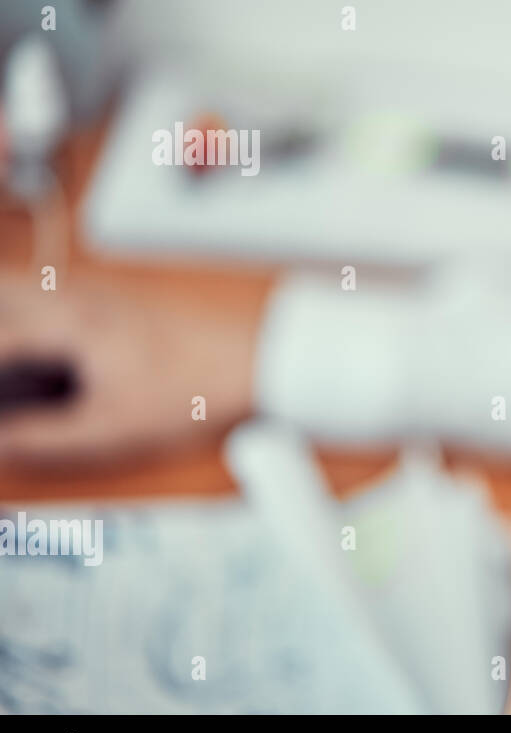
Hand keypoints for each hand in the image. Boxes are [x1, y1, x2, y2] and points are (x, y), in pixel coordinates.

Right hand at [0, 274, 258, 468]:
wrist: (262, 359)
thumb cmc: (197, 388)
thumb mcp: (112, 429)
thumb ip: (45, 438)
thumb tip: (2, 443)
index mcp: (69, 322)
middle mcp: (80, 298)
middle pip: (5, 292)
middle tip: (3, 369)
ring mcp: (101, 295)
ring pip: (27, 289)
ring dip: (10, 320)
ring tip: (14, 364)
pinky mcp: (120, 304)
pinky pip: (55, 298)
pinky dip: (32, 319)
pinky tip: (42, 357)